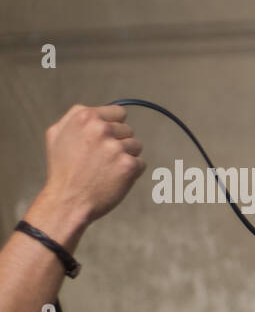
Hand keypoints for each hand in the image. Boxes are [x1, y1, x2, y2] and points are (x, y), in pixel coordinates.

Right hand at [36, 104, 145, 231]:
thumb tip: (94, 111)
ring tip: (106, 169)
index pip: (119, 113)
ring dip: (125, 157)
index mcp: (85, 117)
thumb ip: (76, 117)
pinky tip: (114, 178)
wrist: (68, 201)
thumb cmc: (62, 170)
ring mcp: (115, 147)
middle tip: (99, 160)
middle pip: (128, 131)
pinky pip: (141, 163)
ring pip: (136, 146)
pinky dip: (131, 172)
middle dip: (118, 143)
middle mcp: (101, 128)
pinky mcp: (128, 165)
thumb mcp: (56, 135)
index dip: (114, 127)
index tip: (105, 139)